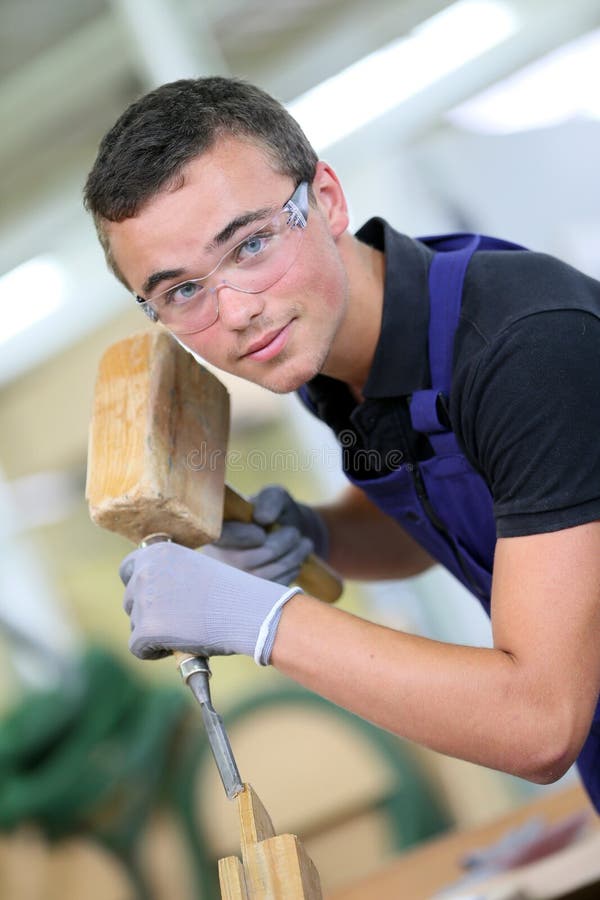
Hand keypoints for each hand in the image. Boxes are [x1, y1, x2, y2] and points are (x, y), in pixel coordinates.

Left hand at [119, 542, 302, 664]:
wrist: (246, 612)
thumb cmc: (229, 594)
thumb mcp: (195, 569)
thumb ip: (170, 575)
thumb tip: (152, 594)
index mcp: (157, 552)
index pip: (128, 570)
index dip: (140, 587)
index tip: (156, 598)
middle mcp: (145, 572)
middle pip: (130, 600)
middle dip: (149, 612)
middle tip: (179, 619)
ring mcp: (144, 600)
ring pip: (136, 624)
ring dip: (155, 631)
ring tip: (186, 630)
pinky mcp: (146, 629)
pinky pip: (139, 648)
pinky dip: (155, 652)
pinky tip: (181, 645)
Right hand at [203, 485, 328, 584]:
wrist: (287, 536)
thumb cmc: (276, 513)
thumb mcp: (275, 497)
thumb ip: (270, 500)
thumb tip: (262, 518)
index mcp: (218, 531)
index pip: (219, 538)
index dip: (242, 537)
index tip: (262, 532)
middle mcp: (217, 559)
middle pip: (245, 560)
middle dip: (280, 544)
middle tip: (295, 533)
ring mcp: (233, 582)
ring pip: (263, 576)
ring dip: (292, 558)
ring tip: (304, 544)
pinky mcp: (251, 596)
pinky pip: (272, 588)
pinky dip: (290, 572)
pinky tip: (294, 561)